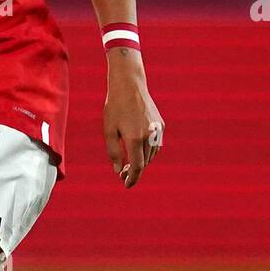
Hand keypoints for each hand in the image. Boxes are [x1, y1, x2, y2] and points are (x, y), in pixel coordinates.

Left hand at [103, 57, 163, 188]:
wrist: (129, 86)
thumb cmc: (115, 107)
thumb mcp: (108, 130)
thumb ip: (113, 152)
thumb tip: (118, 170)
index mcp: (134, 138)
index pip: (137, 167)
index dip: (132, 178)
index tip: (126, 185)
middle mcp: (149, 135)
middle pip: (144, 162)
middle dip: (134, 170)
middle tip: (122, 172)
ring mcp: (157, 130)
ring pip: (151, 155)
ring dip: (142, 161)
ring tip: (129, 161)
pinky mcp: (161, 125)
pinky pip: (156, 144)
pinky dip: (148, 150)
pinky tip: (138, 148)